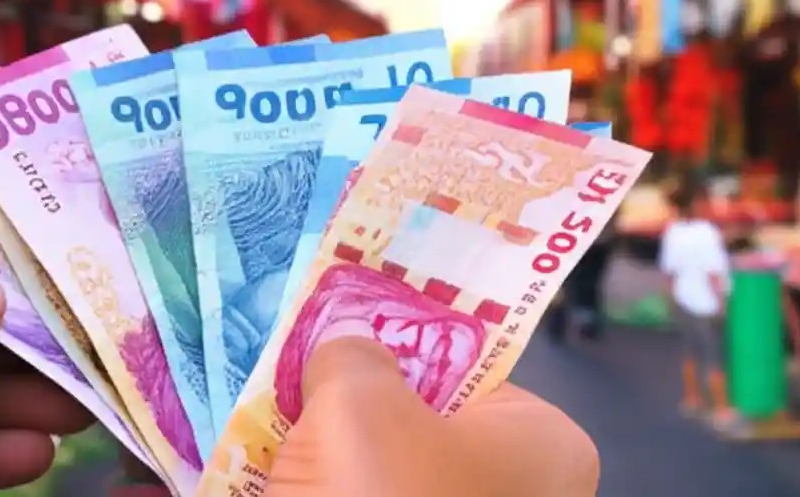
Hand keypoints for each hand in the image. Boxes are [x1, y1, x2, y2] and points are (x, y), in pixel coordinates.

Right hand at [268, 337, 598, 496]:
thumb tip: (344, 347)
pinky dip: (313, 491)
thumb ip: (352, 353)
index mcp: (540, 441)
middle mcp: (517, 492)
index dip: (395, 337)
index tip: (334, 319)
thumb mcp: (359, 401)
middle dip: (346, 399)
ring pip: (376, 472)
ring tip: (258, 421)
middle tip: (285, 369)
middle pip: (417, 420)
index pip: (467, 364)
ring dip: (318, 454)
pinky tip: (260, 475)